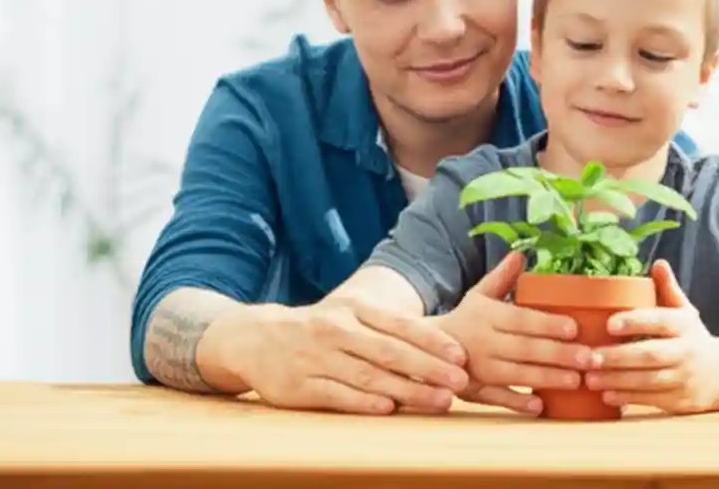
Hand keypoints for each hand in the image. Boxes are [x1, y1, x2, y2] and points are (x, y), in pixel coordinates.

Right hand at [201, 297, 469, 414]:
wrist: (257, 338)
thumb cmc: (322, 328)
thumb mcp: (352, 314)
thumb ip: (389, 327)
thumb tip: (442, 346)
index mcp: (354, 308)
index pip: (401, 325)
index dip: (433, 341)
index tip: (461, 356)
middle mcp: (337, 329)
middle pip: (390, 351)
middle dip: (429, 368)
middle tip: (460, 382)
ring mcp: (318, 357)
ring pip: (370, 376)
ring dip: (408, 391)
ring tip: (439, 401)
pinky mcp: (302, 384)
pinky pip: (339, 395)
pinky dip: (365, 403)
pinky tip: (390, 410)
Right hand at [434, 252, 594, 414]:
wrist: (426, 349)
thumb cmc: (466, 319)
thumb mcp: (478, 295)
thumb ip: (501, 277)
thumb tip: (520, 254)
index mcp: (486, 315)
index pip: (521, 319)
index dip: (547, 324)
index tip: (575, 328)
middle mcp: (482, 342)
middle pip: (524, 349)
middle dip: (559, 354)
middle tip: (589, 358)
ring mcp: (477, 369)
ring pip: (516, 375)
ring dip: (547, 378)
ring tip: (576, 381)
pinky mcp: (473, 391)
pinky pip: (496, 399)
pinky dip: (517, 402)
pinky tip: (540, 406)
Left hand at [584, 260, 718, 414]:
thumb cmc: (692, 338)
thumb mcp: (685, 312)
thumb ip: (668, 289)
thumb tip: (658, 263)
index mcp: (684, 325)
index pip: (660, 321)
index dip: (635, 322)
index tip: (609, 323)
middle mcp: (686, 352)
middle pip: (650, 355)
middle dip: (617, 357)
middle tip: (588, 357)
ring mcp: (684, 378)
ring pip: (648, 381)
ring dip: (617, 380)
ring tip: (589, 378)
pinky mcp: (680, 401)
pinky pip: (651, 400)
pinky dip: (627, 399)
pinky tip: (605, 395)